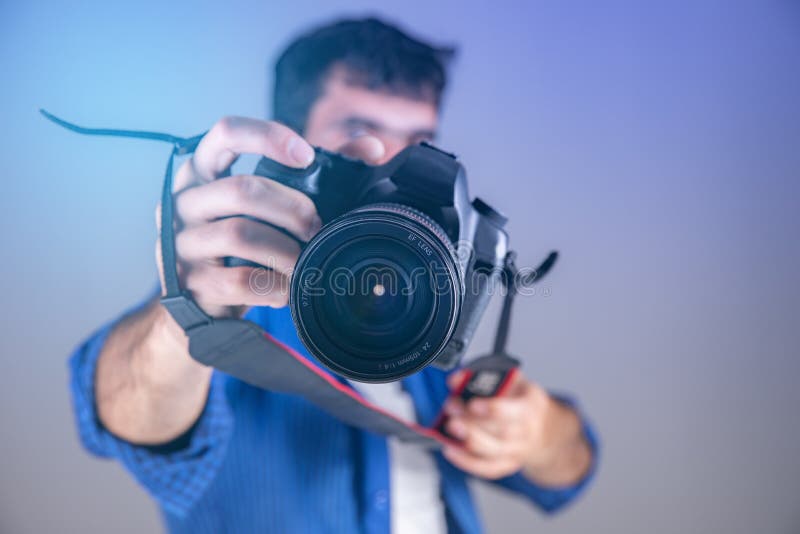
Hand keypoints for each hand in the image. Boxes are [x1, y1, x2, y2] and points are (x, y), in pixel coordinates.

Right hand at [155, 116, 384, 317]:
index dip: (268, 137)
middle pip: (242, 189)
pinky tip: (290, 290)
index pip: (226, 132)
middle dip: (293, 209)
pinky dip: (275, 286)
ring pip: (239, 234)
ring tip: (306, 263)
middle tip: (317, 228)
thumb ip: (319, 171)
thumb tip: (371, 148)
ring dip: (286, 250)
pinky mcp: (190, 282)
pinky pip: (239, 280)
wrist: (204, 298)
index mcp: (204, 169)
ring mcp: (182, 241)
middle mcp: (186, 199)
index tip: (306, 156)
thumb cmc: (246, 238)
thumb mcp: (272, 201)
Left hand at [441, 370, 591, 485]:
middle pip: (502, 433)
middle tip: (452, 411)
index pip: (516, 411)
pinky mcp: (507, 464)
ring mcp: (518, 450)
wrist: (540, 426)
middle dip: (473, 423)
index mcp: (531, 405)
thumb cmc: (520, 399)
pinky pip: (488, 468)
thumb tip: (456, 379)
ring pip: (494, 451)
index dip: (493, 409)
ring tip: (450, 427)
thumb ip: (484, 376)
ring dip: (467, 440)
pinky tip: (451, 450)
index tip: (473, 403)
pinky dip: (467, 462)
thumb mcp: (510, 379)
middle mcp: (527, 431)